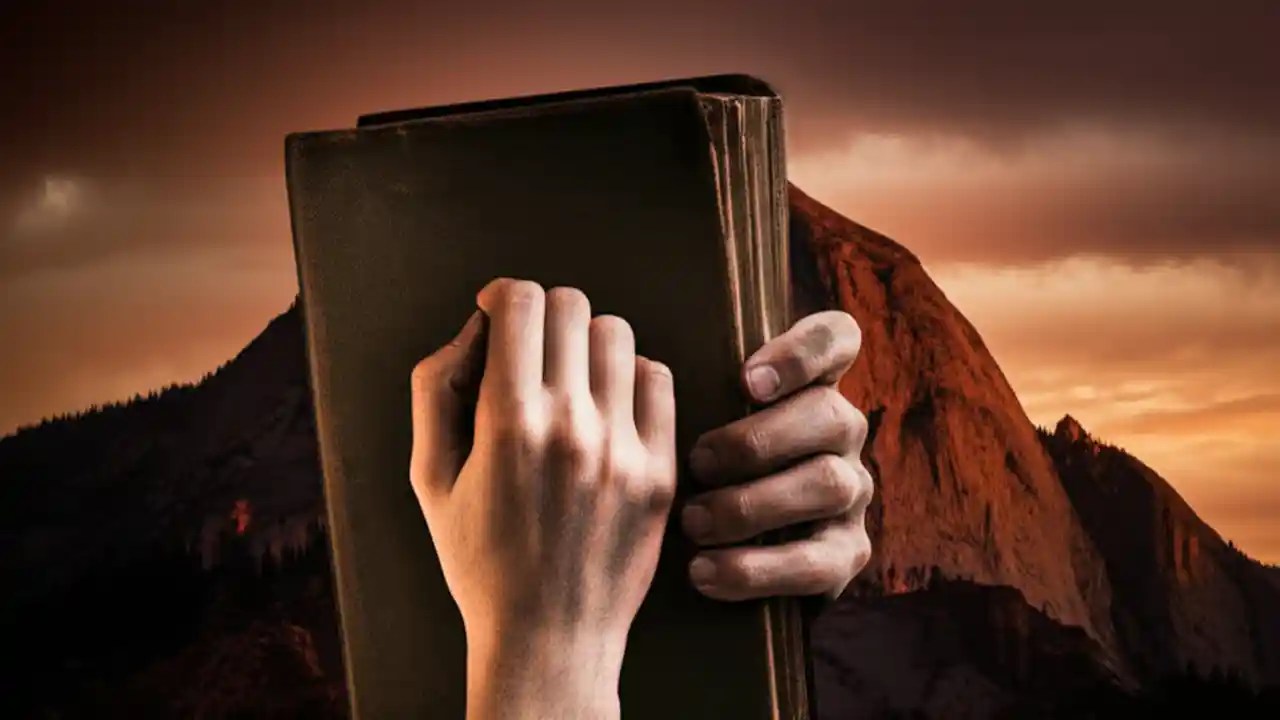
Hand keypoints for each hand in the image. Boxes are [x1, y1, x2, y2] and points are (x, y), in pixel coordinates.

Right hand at [409, 279, 676, 719]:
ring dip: (587, 341)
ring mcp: (623, 447)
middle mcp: (571, 425)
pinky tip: (609, 404)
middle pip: (570, 305)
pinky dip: (631, 376)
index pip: (520, 301)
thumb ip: (436, 390)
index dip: (501, 294)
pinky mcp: (661, 469)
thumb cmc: (478, 560)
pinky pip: (659, 378)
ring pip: (617, 334)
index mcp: (508, 422)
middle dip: (541, 314)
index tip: (495, 314)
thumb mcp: (428, 478)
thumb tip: (473, 328)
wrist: (548, 638)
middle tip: (529, 348)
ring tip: (571, 376)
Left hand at [681, 310, 872, 601]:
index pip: (836, 339)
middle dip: (759, 440)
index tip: (747, 380)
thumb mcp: (690, 424)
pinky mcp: (846, 555)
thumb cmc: (686, 472)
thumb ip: (683, 392)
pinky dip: (757, 568)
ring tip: (692, 522)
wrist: (697, 566)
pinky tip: (705, 572)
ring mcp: (851, 493)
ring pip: (828, 483)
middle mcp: (840, 434)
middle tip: (697, 462)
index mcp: (808, 386)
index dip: (803, 351)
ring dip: (753, 504)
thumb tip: (627, 358)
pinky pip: (817, 561)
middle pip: (832, 414)